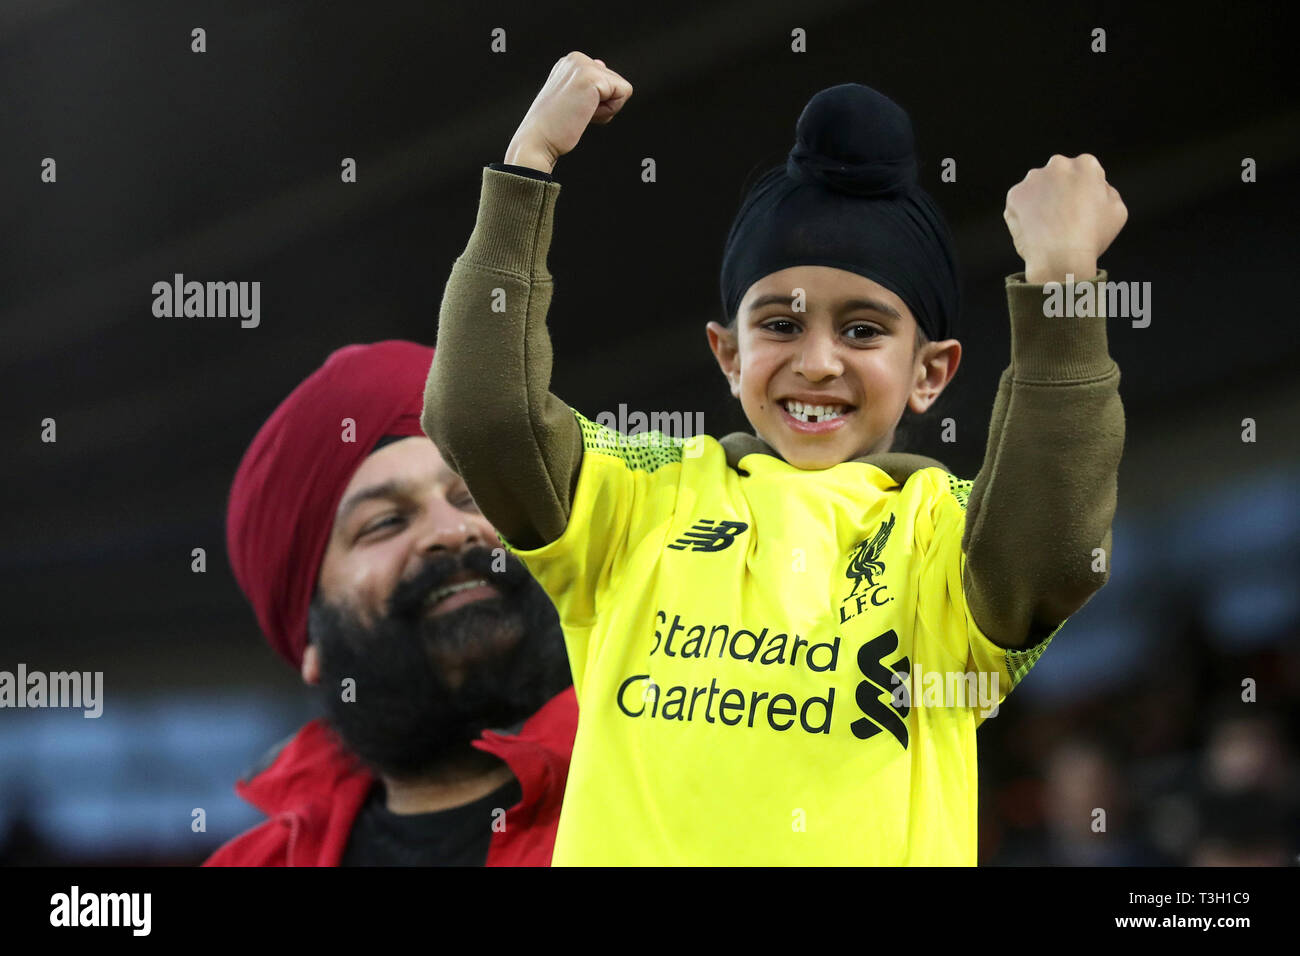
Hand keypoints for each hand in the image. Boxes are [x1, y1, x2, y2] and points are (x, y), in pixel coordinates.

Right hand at [504, 52, 632, 173]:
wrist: (537, 140)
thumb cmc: (553, 128)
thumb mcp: (572, 99)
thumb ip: (589, 82)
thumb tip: (602, 64)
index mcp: (570, 62)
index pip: (607, 81)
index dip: (597, 103)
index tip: (573, 109)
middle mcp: (576, 58)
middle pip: (617, 84)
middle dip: (603, 105)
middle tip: (576, 114)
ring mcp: (583, 65)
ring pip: (622, 89)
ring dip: (605, 110)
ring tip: (579, 113)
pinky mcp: (592, 77)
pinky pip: (624, 94)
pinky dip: (608, 111)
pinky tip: (585, 113)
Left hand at [1003, 154, 1127, 283]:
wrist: (1060, 257)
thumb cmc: (1092, 236)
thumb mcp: (1117, 210)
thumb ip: (1107, 192)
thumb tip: (1096, 187)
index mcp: (1086, 165)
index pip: (1084, 173)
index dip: (1083, 193)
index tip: (1081, 211)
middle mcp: (1058, 164)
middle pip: (1059, 176)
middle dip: (1059, 192)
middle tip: (1063, 218)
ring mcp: (1034, 178)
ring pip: (1038, 189)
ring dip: (1041, 202)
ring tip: (1048, 228)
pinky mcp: (1015, 194)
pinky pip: (1020, 204)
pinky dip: (1024, 215)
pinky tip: (1034, 231)